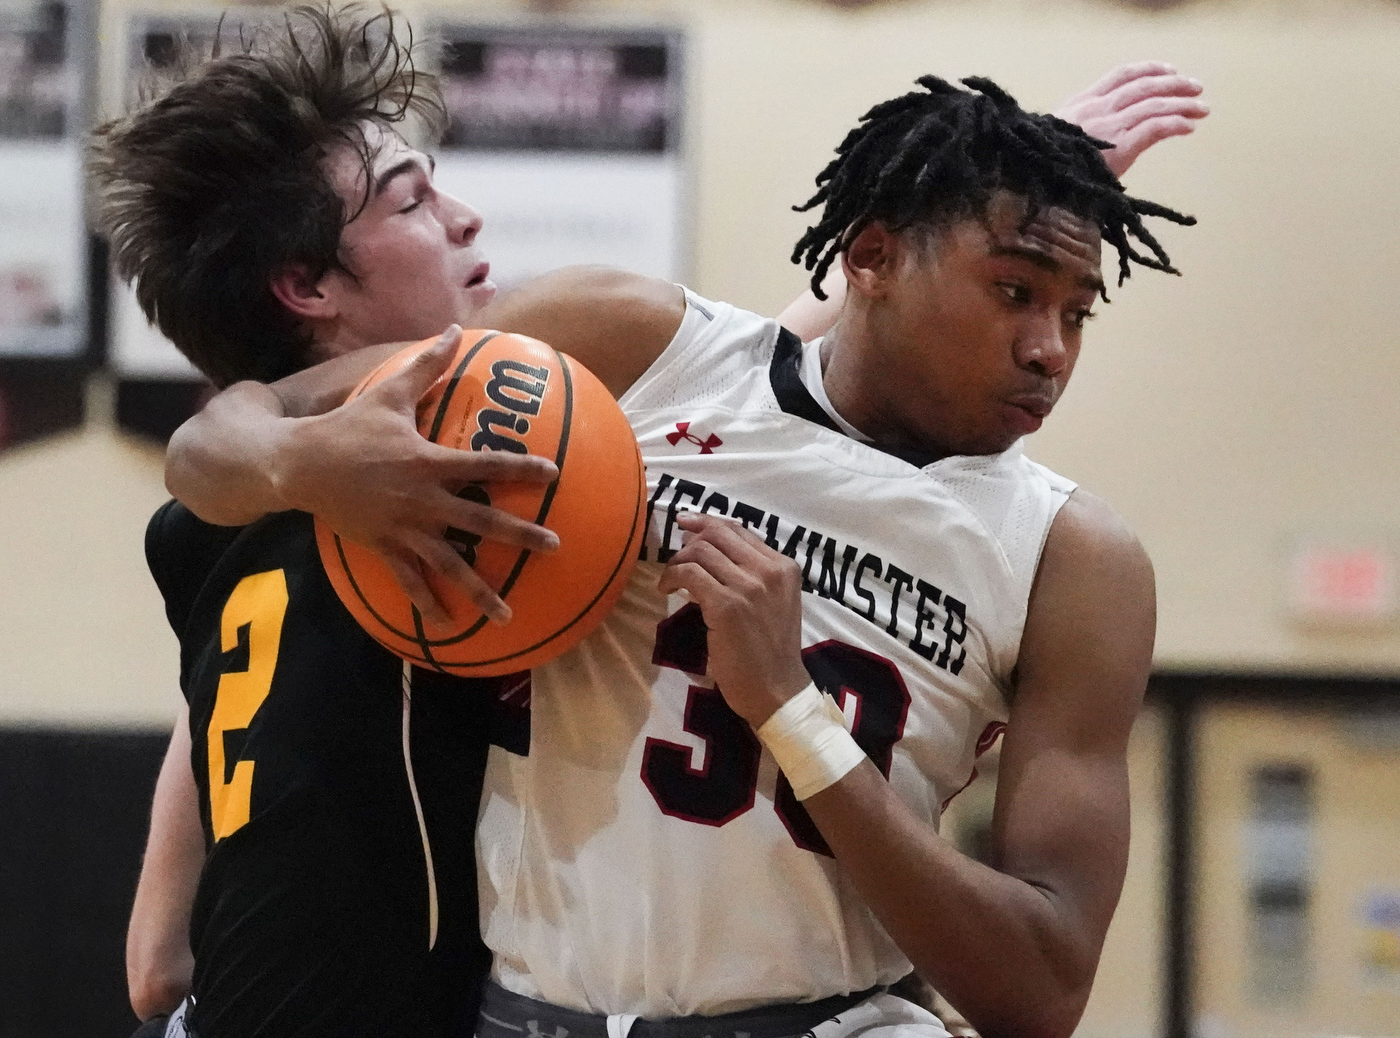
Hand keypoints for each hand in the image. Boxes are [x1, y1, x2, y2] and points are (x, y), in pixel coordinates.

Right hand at [274, 327, 560, 627]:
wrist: (296, 464)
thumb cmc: (348, 426)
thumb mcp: (388, 393)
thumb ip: (427, 365)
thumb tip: (452, 329)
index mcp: (427, 462)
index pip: (484, 466)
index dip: (519, 469)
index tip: (552, 475)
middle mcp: (421, 499)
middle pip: (479, 522)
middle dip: (519, 535)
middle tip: (553, 547)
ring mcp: (402, 528)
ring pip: (448, 564)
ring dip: (479, 589)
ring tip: (508, 614)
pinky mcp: (382, 546)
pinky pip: (409, 580)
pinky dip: (427, 602)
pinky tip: (447, 625)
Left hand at [657, 512, 810, 727]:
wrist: (776, 689)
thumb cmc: (771, 651)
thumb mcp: (774, 603)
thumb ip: (753, 575)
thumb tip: (710, 550)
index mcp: (784, 567)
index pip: (740, 530)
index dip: (709, 524)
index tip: (687, 525)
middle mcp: (769, 570)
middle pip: (718, 533)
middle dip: (690, 537)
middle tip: (675, 552)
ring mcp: (749, 586)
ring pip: (700, 550)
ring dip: (677, 561)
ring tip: (670, 579)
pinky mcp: (727, 605)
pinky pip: (690, 574)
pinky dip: (672, 577)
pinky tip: (666, 590)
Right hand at [1054, 61, 1208, 177]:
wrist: (1039, 187)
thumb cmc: (1048, 169)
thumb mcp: (1057, 137)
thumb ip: (1079, 126)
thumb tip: (1099, 130)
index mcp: (1081, 104)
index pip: (1120, 76)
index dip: (1148, 69)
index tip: (1168, 71)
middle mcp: (1097, 109)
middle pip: (1144, 86)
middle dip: (1174, 83)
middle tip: (1196, 87)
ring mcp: (1109, 127)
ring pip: (1154, 104)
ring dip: (1183, 104)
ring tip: (1201, 109)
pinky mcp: (1120, 148)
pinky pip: (1155, 128)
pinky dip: (1175, 124)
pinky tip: (1188, 127)